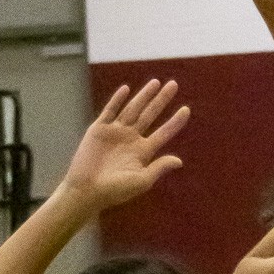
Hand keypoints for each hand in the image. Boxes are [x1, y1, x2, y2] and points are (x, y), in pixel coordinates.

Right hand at [61, 81, 189, 210]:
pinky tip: (126, 89)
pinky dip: (117, 100)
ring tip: (156, 82)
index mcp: (143, 152)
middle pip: (150, 115)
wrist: (86, 190)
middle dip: (161, 100)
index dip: (175, 122)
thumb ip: (159, 168)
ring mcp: (115, 132)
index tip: (187, 109)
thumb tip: (179, 161)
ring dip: (144, 95)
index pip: (163, 133)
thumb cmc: (114, 191)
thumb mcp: (141, 181)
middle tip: (174, 84)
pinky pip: (110, 111)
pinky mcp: (99, 130)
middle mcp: (131, 139)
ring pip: (133, 109)